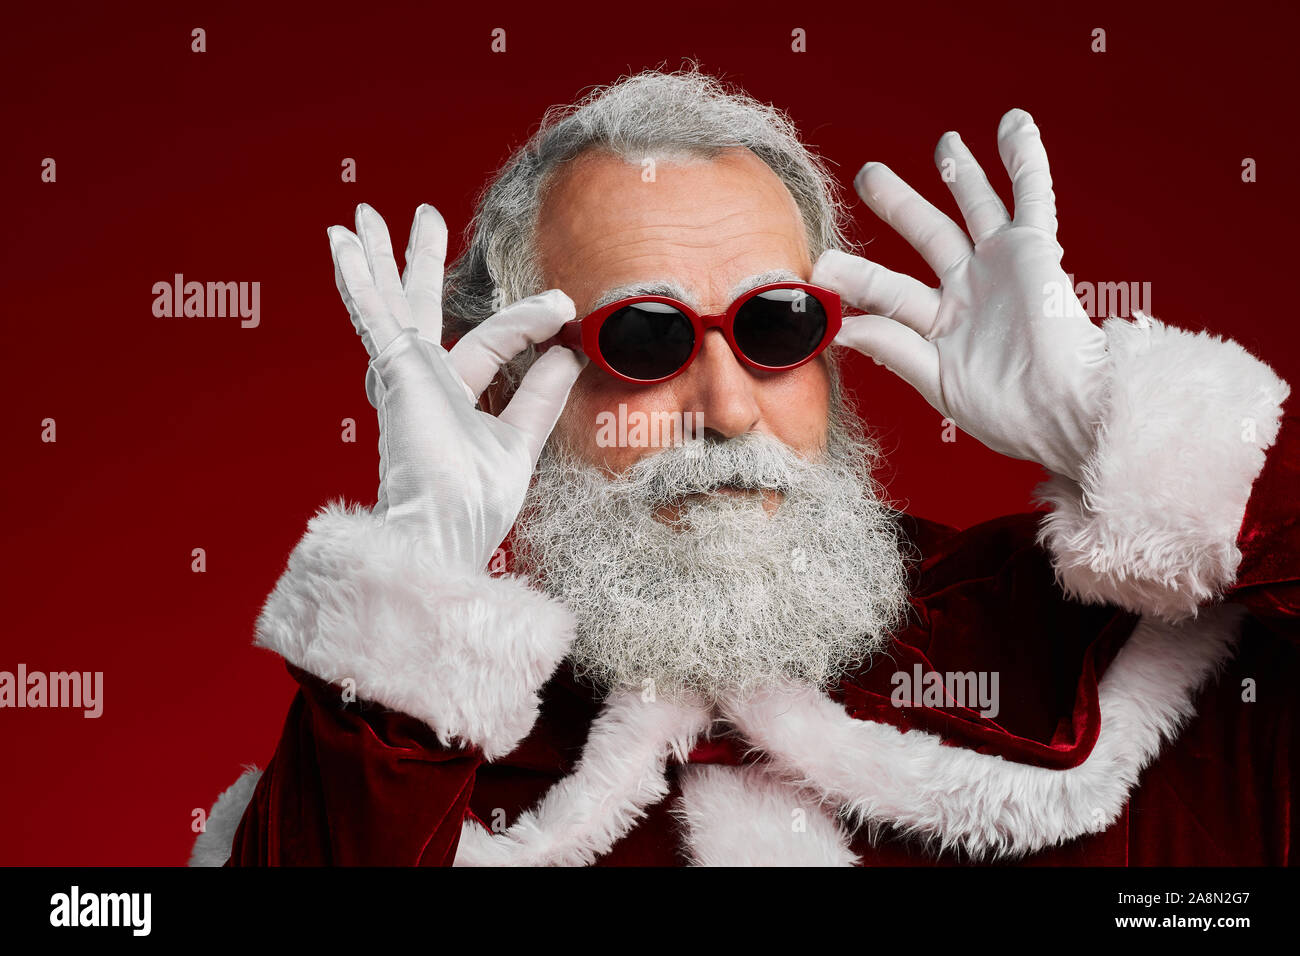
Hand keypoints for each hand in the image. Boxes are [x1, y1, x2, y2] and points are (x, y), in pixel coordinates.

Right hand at [328, 203, 583, 572]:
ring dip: (378, 258)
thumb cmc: (472, 503)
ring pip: (389, 302)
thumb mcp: (520, 440)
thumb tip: (569, 352)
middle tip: (422, 216)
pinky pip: (373, 314)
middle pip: (421, 308)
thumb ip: (541, 396)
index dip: (530, 322)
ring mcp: (404, 375)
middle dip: (420, 263)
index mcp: (452, 400)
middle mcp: (423, 383)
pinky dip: (356, 278)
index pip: (492, 342)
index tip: (564, 309)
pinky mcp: (394, 369)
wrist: (443, 529)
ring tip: (362, 216)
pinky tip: (341, 243)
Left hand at [813, 109, 1109, 480]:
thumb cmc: (1007, 411)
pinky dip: (1024, 159)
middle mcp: (969, 290)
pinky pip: (1032, 196)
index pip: (887, 292)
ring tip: (946, 143)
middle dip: (899, 203)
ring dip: (962, 173)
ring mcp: (1001, 267)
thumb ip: (892, 347)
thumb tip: (840, 327)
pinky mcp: (1035, 251)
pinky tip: (1014, 124)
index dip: (855, 278)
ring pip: (976, 208)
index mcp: (940, 326)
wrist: (1065, 410)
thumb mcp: (938, 382)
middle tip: (868, 174)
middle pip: (926, 234)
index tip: (821, 266)